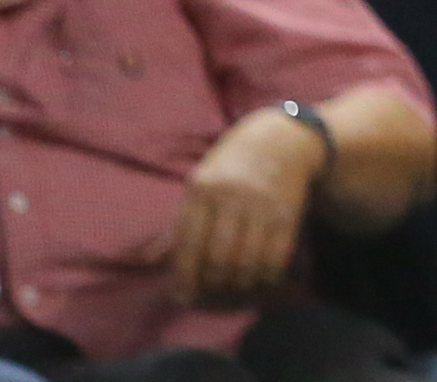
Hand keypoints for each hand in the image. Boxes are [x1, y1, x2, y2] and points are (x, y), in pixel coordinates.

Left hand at [168, 106, 328, 306]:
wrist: (282, 139)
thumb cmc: (230, 167)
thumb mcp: (200, 185)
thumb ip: (177, 224)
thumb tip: (149, 261)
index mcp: (202, 188)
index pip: (188, 244)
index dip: (184, 277)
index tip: (183, 296)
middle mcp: (232, 195)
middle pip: (218, 259)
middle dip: (211, 286)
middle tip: (209, 297)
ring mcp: (262, 204)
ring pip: (246, 263)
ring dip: (237, 286)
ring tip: (231, 291)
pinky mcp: (288, 213)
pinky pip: (275, 258)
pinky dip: (264, 277)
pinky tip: (257, 279)